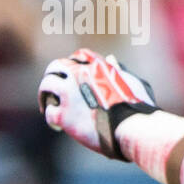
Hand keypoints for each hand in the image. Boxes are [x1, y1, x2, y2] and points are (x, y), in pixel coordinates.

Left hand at [38, 49, 156, 158]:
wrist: (131, 127)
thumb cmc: (138, 108)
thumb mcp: (132, 82)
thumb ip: (120, 70)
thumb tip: (111, 58)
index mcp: (98, 65)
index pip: (78, 56)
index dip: (72, 66)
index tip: (70, 77)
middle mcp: (81, 74)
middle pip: (56, 66)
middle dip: (52, 76)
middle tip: (51, 90)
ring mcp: (71, 93)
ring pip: (47, 85)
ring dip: (45, 95)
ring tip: (47, 105)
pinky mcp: (65, 115)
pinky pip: (49, 112)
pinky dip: (51, 118)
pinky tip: (57, 126)